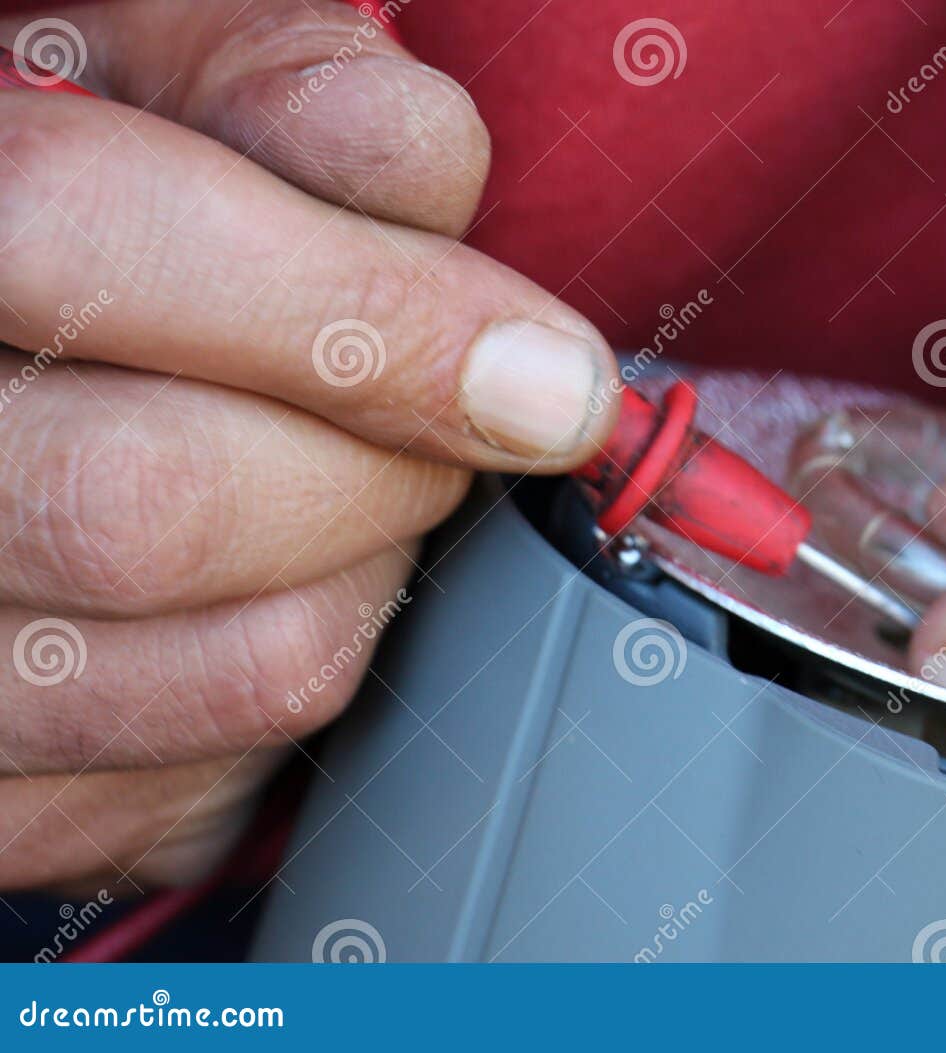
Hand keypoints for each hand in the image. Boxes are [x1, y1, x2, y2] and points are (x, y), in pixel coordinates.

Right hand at [0, 0, 615, 890]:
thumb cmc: (69, 199)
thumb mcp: (141, 78)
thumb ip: (273, 86)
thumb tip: (434, 169)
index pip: (93, 240)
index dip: (362, 308)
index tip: (544, 376)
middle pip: (162, 503)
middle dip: (388, 464)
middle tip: (434, 427)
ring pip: (244, 666)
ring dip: (371, 574)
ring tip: (344, 495)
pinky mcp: (3, 806)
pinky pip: (233, 784)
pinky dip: (311, 680)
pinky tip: (276, 590)